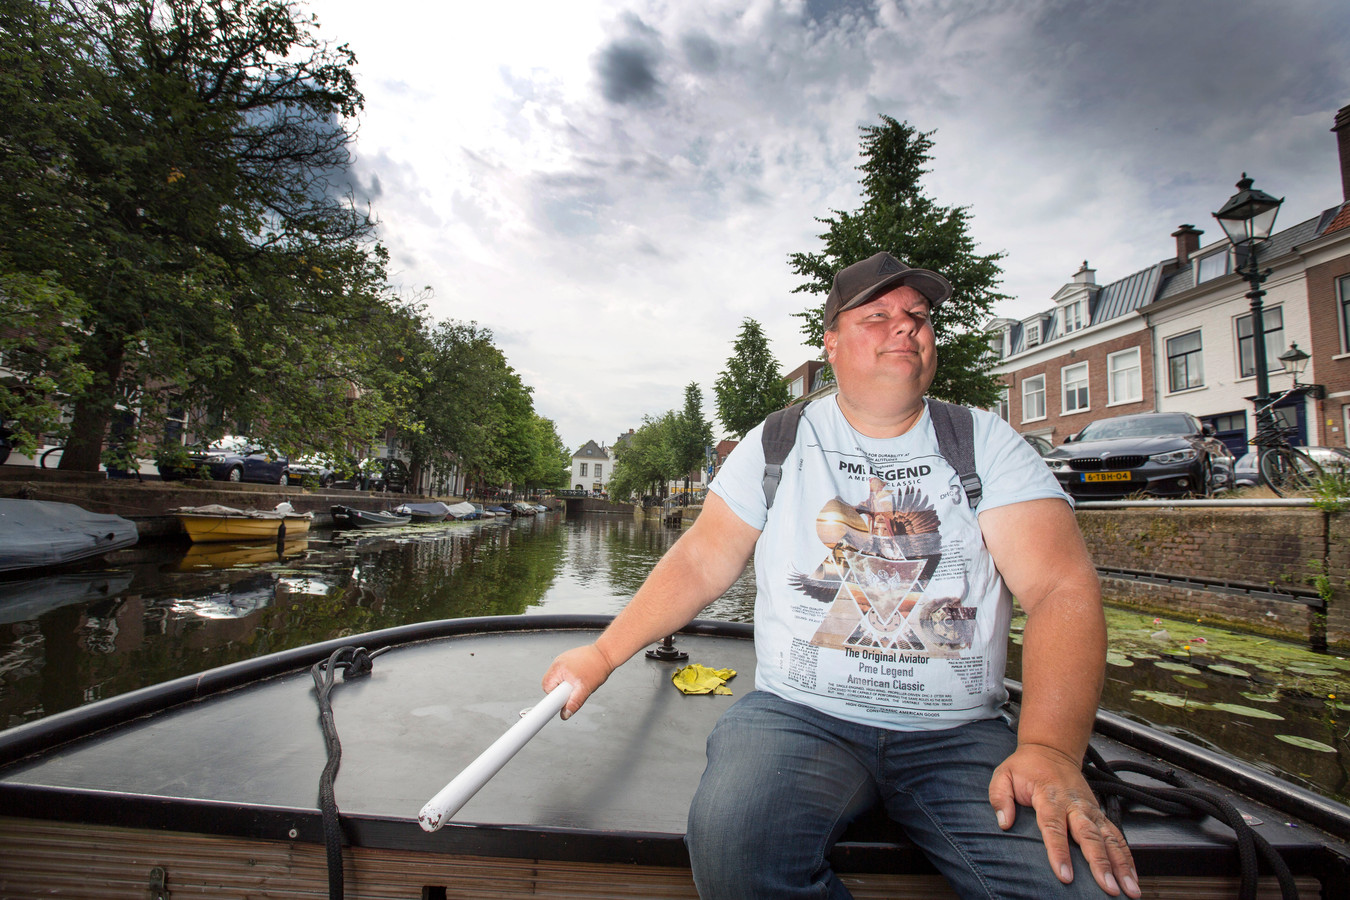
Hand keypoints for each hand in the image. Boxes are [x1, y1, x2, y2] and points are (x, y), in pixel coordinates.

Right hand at [542, 643, 615, 719]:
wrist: (605, 654)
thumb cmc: (597, 667)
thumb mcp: (585, 689)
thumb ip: (574, 703)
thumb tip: (565, 714)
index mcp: (558, 668)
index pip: (546, 688)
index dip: (554, 697)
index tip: (560, 701)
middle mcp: (557, 662)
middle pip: (550, 683)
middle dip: (560, 690)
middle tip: (573, 690)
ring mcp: (561, 660)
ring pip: (557, 678)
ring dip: (565, 684)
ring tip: (578, 682)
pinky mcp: (566, 659)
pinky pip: (562, 673)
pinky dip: (568, 677)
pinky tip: (579, 676)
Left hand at [989, 743, 1139, 897]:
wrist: (1051, 750)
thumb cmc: (1026, 767)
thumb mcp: (1004, 775)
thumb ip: (1000, 797)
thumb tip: (1004, 822)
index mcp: (1049, 797)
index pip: (1054, 827)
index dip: (1059, 852)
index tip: (1065, 875)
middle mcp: (1074, 804)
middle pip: (1089, 836)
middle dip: (1100, 863)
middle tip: (1108, 887)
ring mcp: (1089, 809)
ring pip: (1109, 838)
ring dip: (1120, 864)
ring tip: (1129, 888)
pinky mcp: (1099, 813)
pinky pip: (1116, 835)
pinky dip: (1127, 856)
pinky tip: (1132, 875)